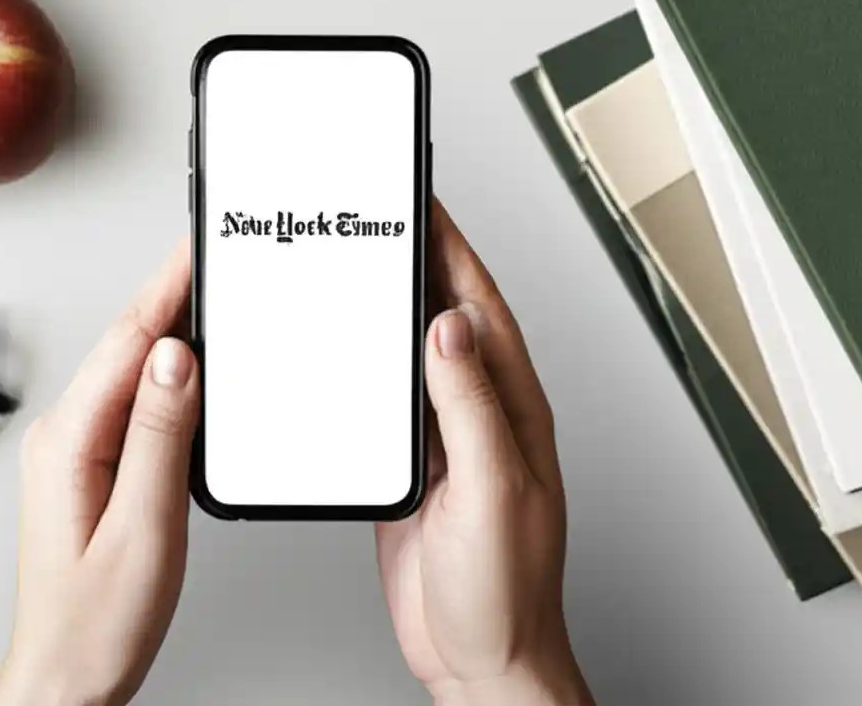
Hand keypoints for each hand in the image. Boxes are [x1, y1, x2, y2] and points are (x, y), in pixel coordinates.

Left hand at [0, 240, 197, 705]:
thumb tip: (175, 359)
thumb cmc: (95, 622)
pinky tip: (190, 366)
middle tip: (218, 255)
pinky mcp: (91, 465)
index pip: (128, 342)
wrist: (65, 676)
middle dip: (174, 294)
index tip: (201, 246)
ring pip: (129, 369)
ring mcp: (74, 450)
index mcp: (70, 442)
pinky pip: (131, 401)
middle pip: (126, 344)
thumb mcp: (141, 530)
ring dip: (170, 329)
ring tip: (213, 294)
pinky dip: (165, 373)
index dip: (169, 287)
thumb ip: (158, 437)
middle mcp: (64, 436)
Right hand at [376, 201, 591, 704]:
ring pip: (416, 356)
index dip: (454, 251)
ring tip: (361, 267)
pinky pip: (390, 403)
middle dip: (420, 263)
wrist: (479, 656)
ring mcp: (447, 443)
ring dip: (392, 311)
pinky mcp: (413, 470)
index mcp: (513, 411)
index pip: (482, 309)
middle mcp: (482, 418)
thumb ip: (470, 407)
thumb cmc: (506, 592)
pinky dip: (369, 369)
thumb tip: (449, 328)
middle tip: (385, 218)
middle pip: (448, 320)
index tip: (425, 204)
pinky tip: (348, 354)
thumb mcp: (492, 489)